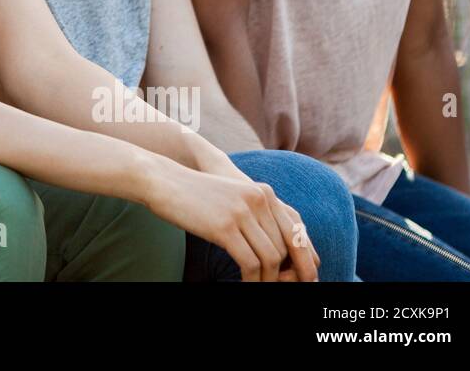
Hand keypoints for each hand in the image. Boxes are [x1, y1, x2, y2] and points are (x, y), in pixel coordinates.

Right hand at [146, 159, 320, 281]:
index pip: (297, 232)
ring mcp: (242, 212)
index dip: (304, 260)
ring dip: (268, 280)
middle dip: (287, 274)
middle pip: (287, 248)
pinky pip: (250, 263)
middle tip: (278, 287)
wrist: (164, 181)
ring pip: (271, 258)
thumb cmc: (196, 195)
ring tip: (261, 288)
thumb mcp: (232, 199)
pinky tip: (246, 285)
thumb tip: (276, 252)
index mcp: (264, 193)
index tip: (303, 279)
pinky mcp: (224, 227)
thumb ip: (255, 216)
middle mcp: (259, 199)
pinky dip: (252, 281)